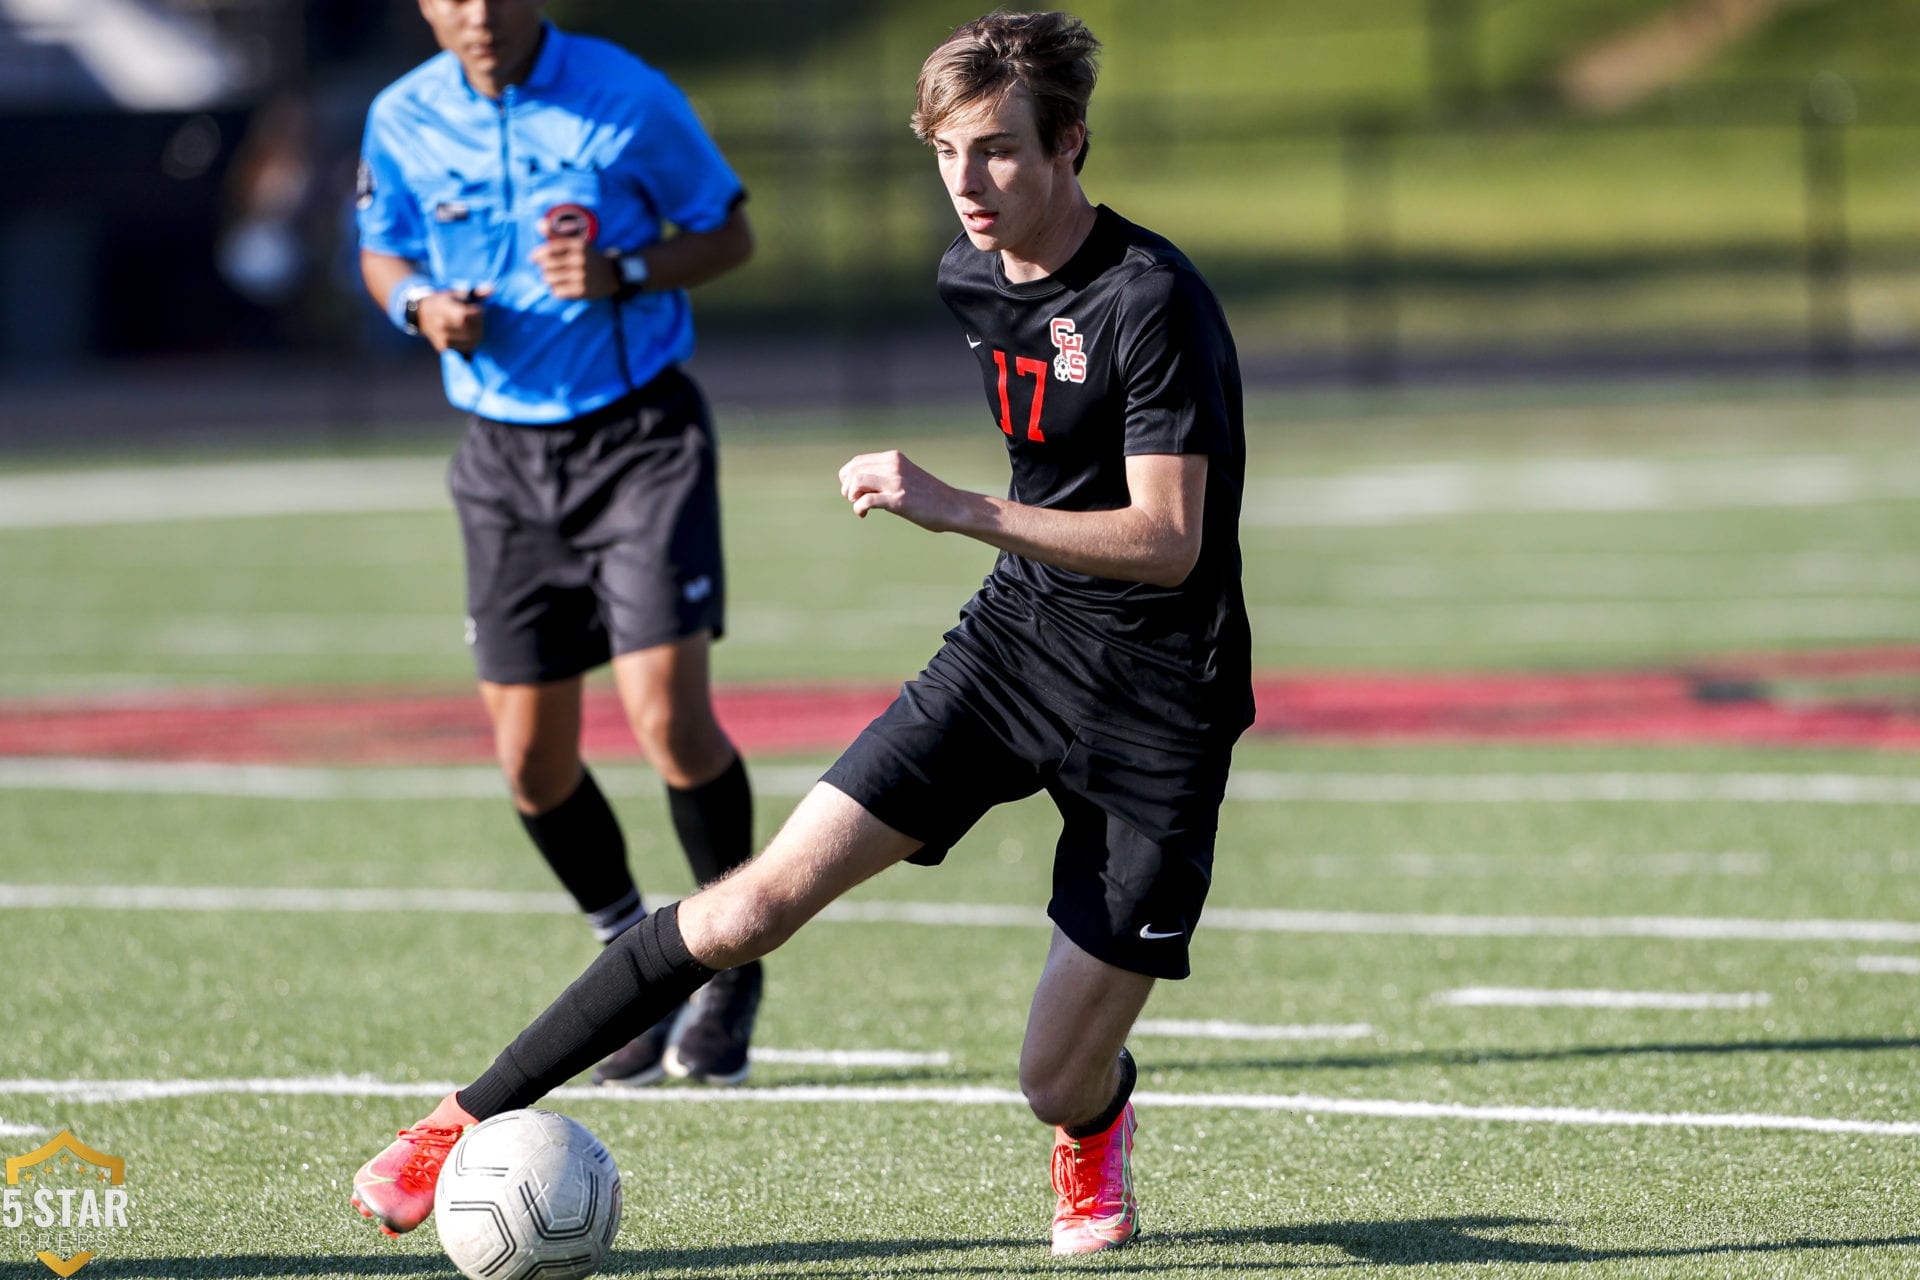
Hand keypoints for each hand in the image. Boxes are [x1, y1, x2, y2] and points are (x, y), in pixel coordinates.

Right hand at [416, 286, 489, 354]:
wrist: (422, 314)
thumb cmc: (444, 301)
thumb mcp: (457, 293)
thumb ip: (476, 292)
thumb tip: (492, 289)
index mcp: (444, 310)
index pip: (465, 317)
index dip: (477, 314)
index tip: (478, 309)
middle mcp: (442, 326)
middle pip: (471, 331)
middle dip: (479, 324)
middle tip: (476, 318)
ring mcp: (442, 339)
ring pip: (471, 342)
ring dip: (477, 334)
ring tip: (472, 325)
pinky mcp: (444, 348)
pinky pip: (465, 349)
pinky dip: (471, 342)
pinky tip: (469, 334)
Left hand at [532, 238, 618, 299]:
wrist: (611, 275)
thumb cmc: (586, 257)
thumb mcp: (574, 242)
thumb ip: (555, 233)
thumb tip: (539, 223)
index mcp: (577, 245)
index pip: (549, 249)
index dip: (537, 254)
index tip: (534, 258)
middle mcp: (579, 259)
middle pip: (546, 265)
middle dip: (544, 267)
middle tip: (549, 269)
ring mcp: (581, 276)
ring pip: (549, 279)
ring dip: (549, 279)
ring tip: (555, 278)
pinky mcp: (582, 291)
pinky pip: (557, 292)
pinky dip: (556, 290)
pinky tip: (563, 287)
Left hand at [838, 450, 962, 530]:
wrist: (952, 506)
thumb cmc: (928, 495)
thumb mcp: (906, 475)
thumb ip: (886, 474)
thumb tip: (858, 483)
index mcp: (894, 458)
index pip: (857, 461)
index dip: (847, 476)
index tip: (852, 491)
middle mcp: (893, 466)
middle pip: (853, 471)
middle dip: (847, 488)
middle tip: (853, 500)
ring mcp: (896, 482)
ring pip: (857, 482)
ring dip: (851, 496)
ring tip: (858, 506)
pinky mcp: (898, 500)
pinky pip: (866, 501)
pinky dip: (858, 508)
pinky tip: (863, 514)